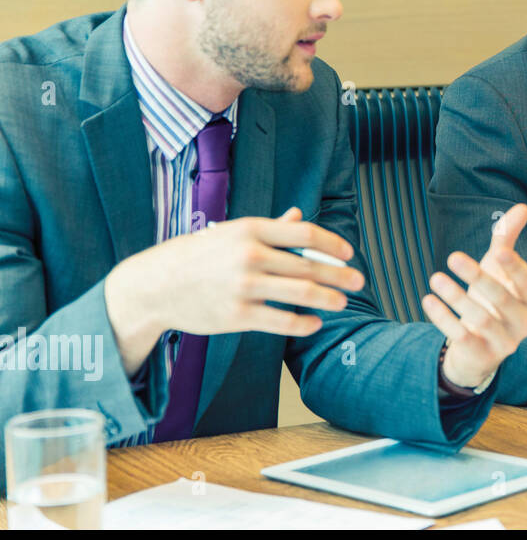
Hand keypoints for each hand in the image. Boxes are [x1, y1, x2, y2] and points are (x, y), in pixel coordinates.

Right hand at [105, 207, 360, 373]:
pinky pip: (281, 321)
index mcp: (250, 230)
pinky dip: (304, 323)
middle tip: (358, 281)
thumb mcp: (230, 234)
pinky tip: (315, 323)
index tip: (348, 253)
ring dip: (328, 299)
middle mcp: (249, 256)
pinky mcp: (237, 316)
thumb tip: (299, 216)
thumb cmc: (197, 256)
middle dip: (339, 275)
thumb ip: (269, 229)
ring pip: (301, 293)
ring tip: (342, 302)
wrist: (154, 286)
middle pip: (308, 265)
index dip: (332, 244)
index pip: (304, 233)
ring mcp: (243, 287)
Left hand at [423, 204, 526, 390]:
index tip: (497, 250)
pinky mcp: (482, 356)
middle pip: (503, 300)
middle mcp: (523, 323)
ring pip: (482, 321)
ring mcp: (504, 343)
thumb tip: (522, 208)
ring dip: (457, 298)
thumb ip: (508, 239)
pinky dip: (444, 319)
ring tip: (435, 278)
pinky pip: (463, 337)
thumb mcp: (497, 269)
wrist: (478, 346)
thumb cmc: (491, 298)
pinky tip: (428, 300)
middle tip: (452, 255)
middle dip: (478, 277)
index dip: (514, 268)